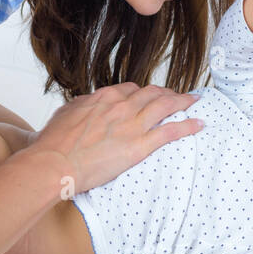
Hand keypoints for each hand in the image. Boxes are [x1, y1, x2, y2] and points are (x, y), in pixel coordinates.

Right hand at [24, 83, 201, 194]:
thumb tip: (86, 104)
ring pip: (165, 107)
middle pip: (152, 94)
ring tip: (194, 102)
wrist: (54, 163)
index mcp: (103, 97)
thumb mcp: (65, 114)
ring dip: (183, 102)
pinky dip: (187, 126)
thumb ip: (81, 107)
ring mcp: (131, 125)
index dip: (143, 92)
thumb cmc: (54, 144)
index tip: (148, 96)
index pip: (130, 89)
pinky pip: (170, 132)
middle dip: (167, 93)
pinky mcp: (139, 146)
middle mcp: (121, 106)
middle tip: (177, 97)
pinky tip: (199, 124)